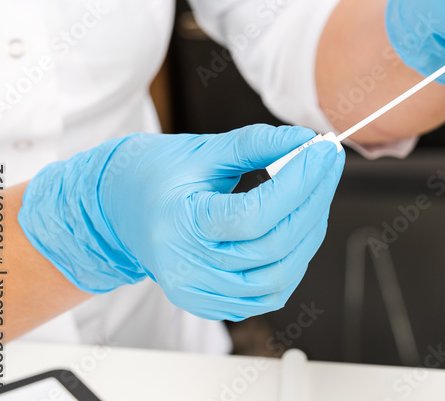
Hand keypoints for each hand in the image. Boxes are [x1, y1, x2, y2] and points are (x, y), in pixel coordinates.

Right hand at [18, 124, 344, 320]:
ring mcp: (199, 293)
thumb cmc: (153, 175)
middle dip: (313, 200)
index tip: (323, 152)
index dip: (299, 182)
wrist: (115, 211)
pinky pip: (269, 293)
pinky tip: (299, 224)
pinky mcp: (213, 304)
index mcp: (178, 225)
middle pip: (273, 246)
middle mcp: (186, 268)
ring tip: (316, 192)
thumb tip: (302, 140)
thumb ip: (254, 143)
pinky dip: (294, 260)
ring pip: (278, 276)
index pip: (254, 214)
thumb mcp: (201, 149)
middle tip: (328, 164)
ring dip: (309, 232)